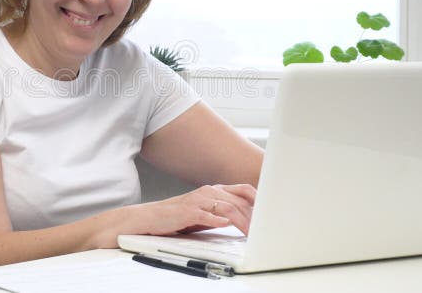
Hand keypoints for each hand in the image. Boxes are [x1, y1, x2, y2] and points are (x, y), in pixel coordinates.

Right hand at [132, 184, 255, 236]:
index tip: (270, 212)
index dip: (259, 200)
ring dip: (241, 221)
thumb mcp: (206, 211)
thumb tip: (246, 218)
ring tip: (250, 233)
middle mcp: (208, 192)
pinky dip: (217, 219)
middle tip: (263, 230)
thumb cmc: (179, 215)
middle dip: (253, 216)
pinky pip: (206, 214)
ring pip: (226, 207)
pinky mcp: (187, 211)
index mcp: (214, 190)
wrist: (152, 216)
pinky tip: (225, 224)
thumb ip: (224, 211)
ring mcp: (198, 200)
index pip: (243, 189)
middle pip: (238, 201)